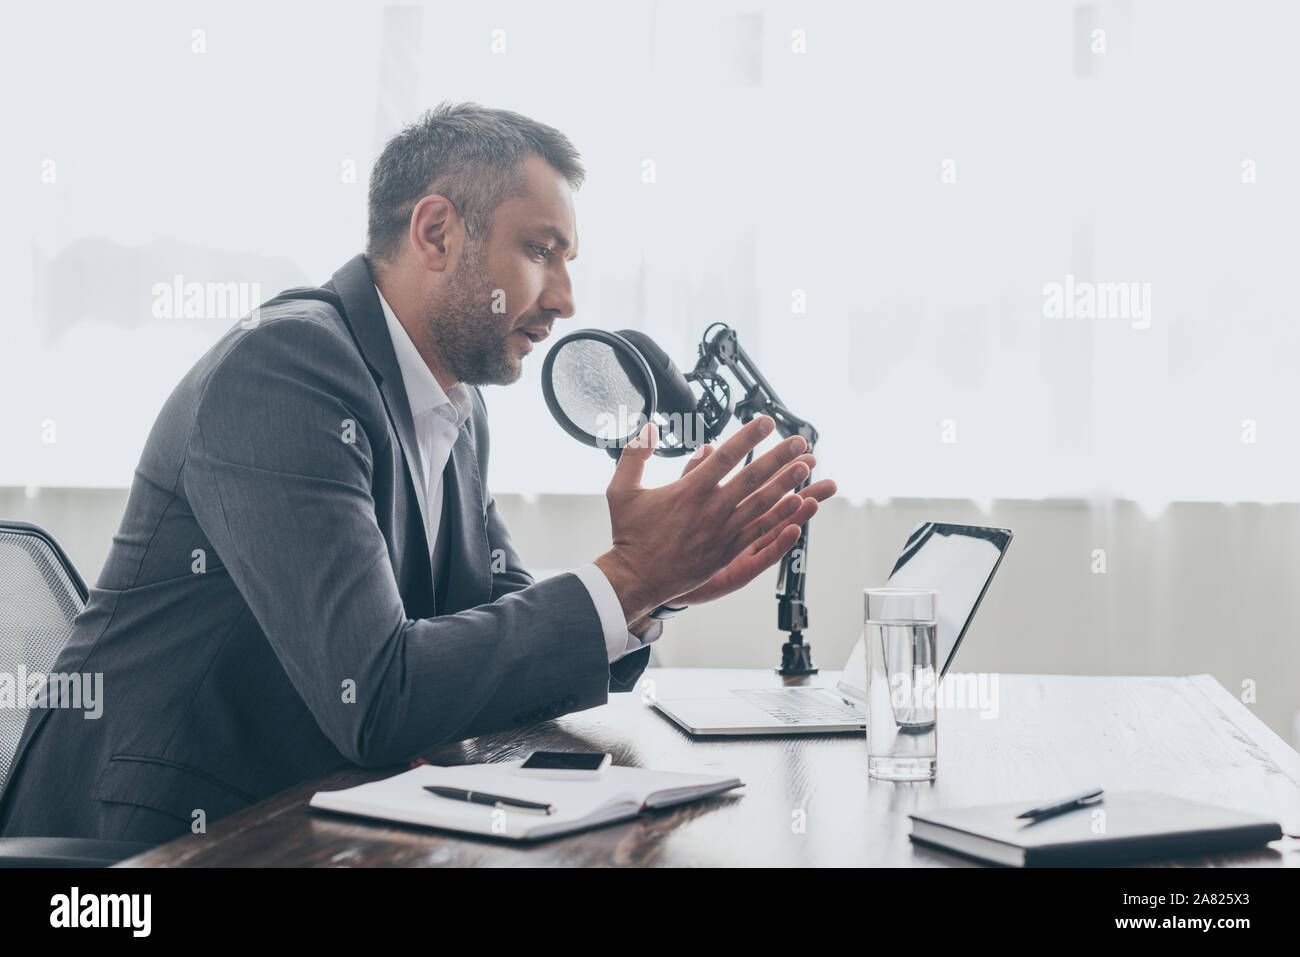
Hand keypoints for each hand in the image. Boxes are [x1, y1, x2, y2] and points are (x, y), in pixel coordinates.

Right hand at [594, 415, 826, 622]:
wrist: (636, 578)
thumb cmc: (629, 534)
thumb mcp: (622, 490)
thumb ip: (634, 455)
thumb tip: (649, 428)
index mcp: (689, 492)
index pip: (725, 457)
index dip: (748, 437)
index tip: (766, 422)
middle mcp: (710, 511)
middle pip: (752, 478)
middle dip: (779, 457)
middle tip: (799, 441)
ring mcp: (722, 533)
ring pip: (762, 504)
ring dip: (786, 484)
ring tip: (806, 467)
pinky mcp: (727, 552)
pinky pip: (760, 531)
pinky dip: (781, 518)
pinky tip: (798, 506)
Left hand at [668, 443, 836, 606]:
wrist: (653, 574)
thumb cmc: (667, 537)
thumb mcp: (678, 500)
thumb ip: (693, 474)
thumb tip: (706, 447)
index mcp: (728, 507)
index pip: (760, 480)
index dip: (780, 464)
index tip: (801, 448)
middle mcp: (740, 526)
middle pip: (775, 502)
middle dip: (797, 483)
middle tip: (816, 465)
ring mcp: (742, 548)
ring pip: (775, 529)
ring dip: (797, 514)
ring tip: (815, 498)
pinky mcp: (739, 570)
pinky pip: (763, 557)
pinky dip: (780, 544)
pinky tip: (794, 531)